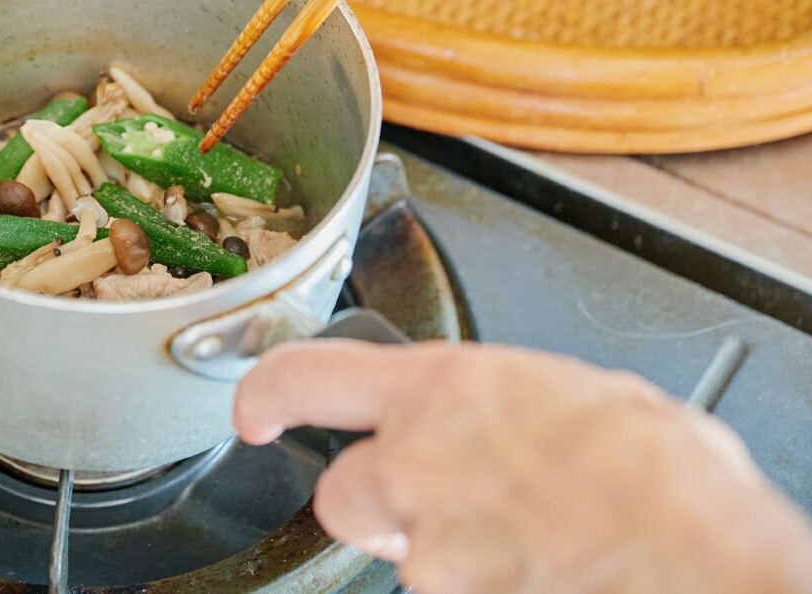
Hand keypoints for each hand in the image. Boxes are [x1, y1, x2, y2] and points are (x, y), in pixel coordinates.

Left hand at [234, 340, 811, 592]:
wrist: (699, 551)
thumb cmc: (652, 464)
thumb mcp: (560, 389)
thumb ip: (493, 402)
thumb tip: (493, 416)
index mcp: (439, 390)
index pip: (307, 378)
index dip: (264, 393)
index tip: (252, 409)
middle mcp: (415, 465)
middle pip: (339, 496)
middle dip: (374, 502)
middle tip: (432, 497)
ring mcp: (431, 545)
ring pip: (403, 553)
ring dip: (443, 545)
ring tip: (522, 531)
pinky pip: (452, 587)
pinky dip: (483, 578)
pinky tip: (535, 561)